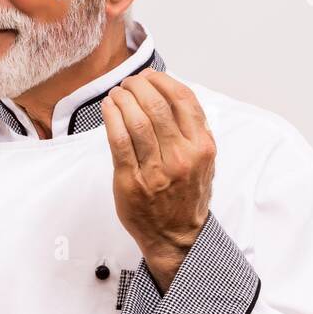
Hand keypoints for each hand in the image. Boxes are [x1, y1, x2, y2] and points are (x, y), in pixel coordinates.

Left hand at [100, 69, 215, 290]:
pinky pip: (119, 140)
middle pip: (157, 105)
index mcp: (202, 147)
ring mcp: (157, 169)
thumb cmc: (187, 196)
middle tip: (128, 83)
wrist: (177, 236)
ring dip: (123, 99)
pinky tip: (108, 108)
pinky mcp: (132, 180)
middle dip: (138, 86)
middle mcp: (182, 156)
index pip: (183, 100)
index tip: (150, 76)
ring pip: (137, 120)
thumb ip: (192, 130)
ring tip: (117, 93)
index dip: (163, 81)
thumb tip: (169, 93)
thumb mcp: (203, 161)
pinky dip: (111, 117)